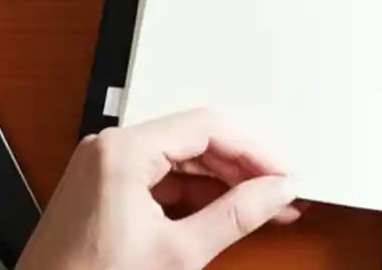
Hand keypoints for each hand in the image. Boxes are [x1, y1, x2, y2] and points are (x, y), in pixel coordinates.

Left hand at [17, 109, 302, 269]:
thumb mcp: (178, 253)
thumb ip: (236, 216)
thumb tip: (275, 192)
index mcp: (123, 150)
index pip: (205, 129)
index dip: (252, 153)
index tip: (281, 176)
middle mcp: (109, 149)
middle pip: (193, 143)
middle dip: (239, 170)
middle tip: (278, 194)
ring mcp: (102, 169)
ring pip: (178, 163)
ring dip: (219, 185)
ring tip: (260, 207)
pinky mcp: (101, 191)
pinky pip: (158, 181)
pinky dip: (192, 198)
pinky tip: (222, 215)